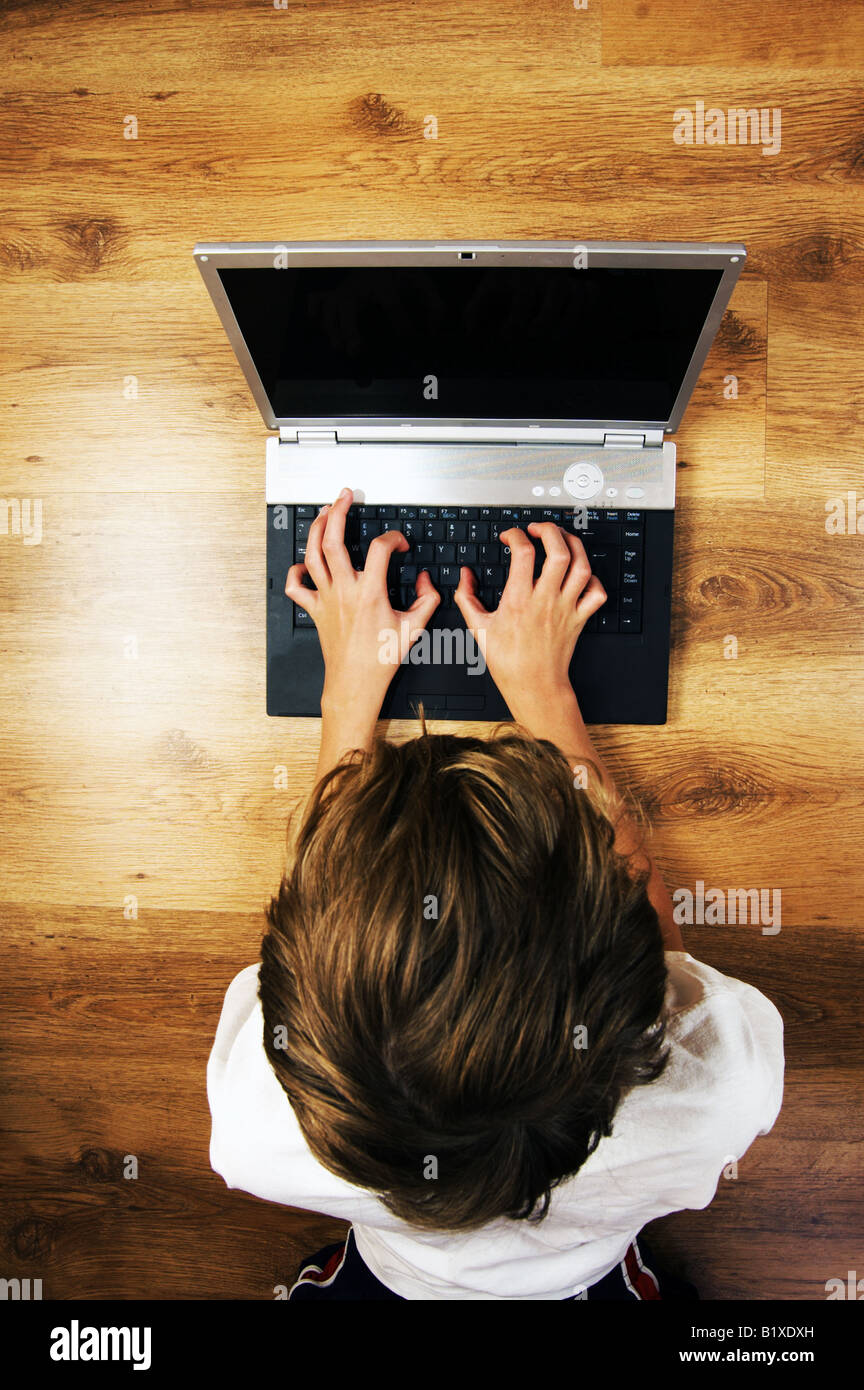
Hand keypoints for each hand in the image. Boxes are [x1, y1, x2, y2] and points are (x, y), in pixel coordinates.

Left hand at [284, 487, 440, 718]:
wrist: (355, 683)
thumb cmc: (381, 660)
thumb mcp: (414, 629)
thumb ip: (427, 600)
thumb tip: (427, 581)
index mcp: (369, 593)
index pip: (379, 549)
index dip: (393, 539)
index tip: (400, 545)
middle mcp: (344, 591)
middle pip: (333, 541)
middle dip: (337, 512)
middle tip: (345, 496)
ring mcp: (325, 599)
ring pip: (312, 556)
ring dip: (316, 530)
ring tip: (324, 513)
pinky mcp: (314, 611)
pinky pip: (295, 588)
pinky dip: (295, 572)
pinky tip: (302, 563)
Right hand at [453, 523, 605, 721]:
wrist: (534, 687)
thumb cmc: (508, 662)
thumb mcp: (478, 628)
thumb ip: (467, 598)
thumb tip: (465, 576)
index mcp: (519, 600)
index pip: (523, 553)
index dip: (516, 535)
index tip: (510, 537)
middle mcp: (545, 600)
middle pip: (558, 552)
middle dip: (550, 530)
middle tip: (538, 529)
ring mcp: (566, 609)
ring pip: (582, 567)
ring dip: (575, 546)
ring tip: (562, 540)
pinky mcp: (580, 619)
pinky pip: (597, 594)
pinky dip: (593, 580)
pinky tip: (580, 575)